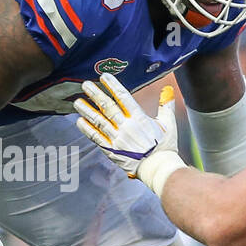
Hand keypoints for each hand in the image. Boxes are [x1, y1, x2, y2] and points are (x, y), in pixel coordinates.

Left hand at [75, 73, 185, 194]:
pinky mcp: (112, 151)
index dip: (113, 86)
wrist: (158, 168)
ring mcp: (117, 139)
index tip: (104, 77)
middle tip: (85, 85)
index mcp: (140, 119)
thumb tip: (168, 89)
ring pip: (99, 121)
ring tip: (77, 101)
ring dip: (87, 110)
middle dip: (95, 94)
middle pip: (108, 107)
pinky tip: (79, 121)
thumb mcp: (168, 124)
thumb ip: (166, 105)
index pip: (123, 97)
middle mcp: (126, 127)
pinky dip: (87, 129)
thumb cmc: (164, 148)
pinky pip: (97, 138)